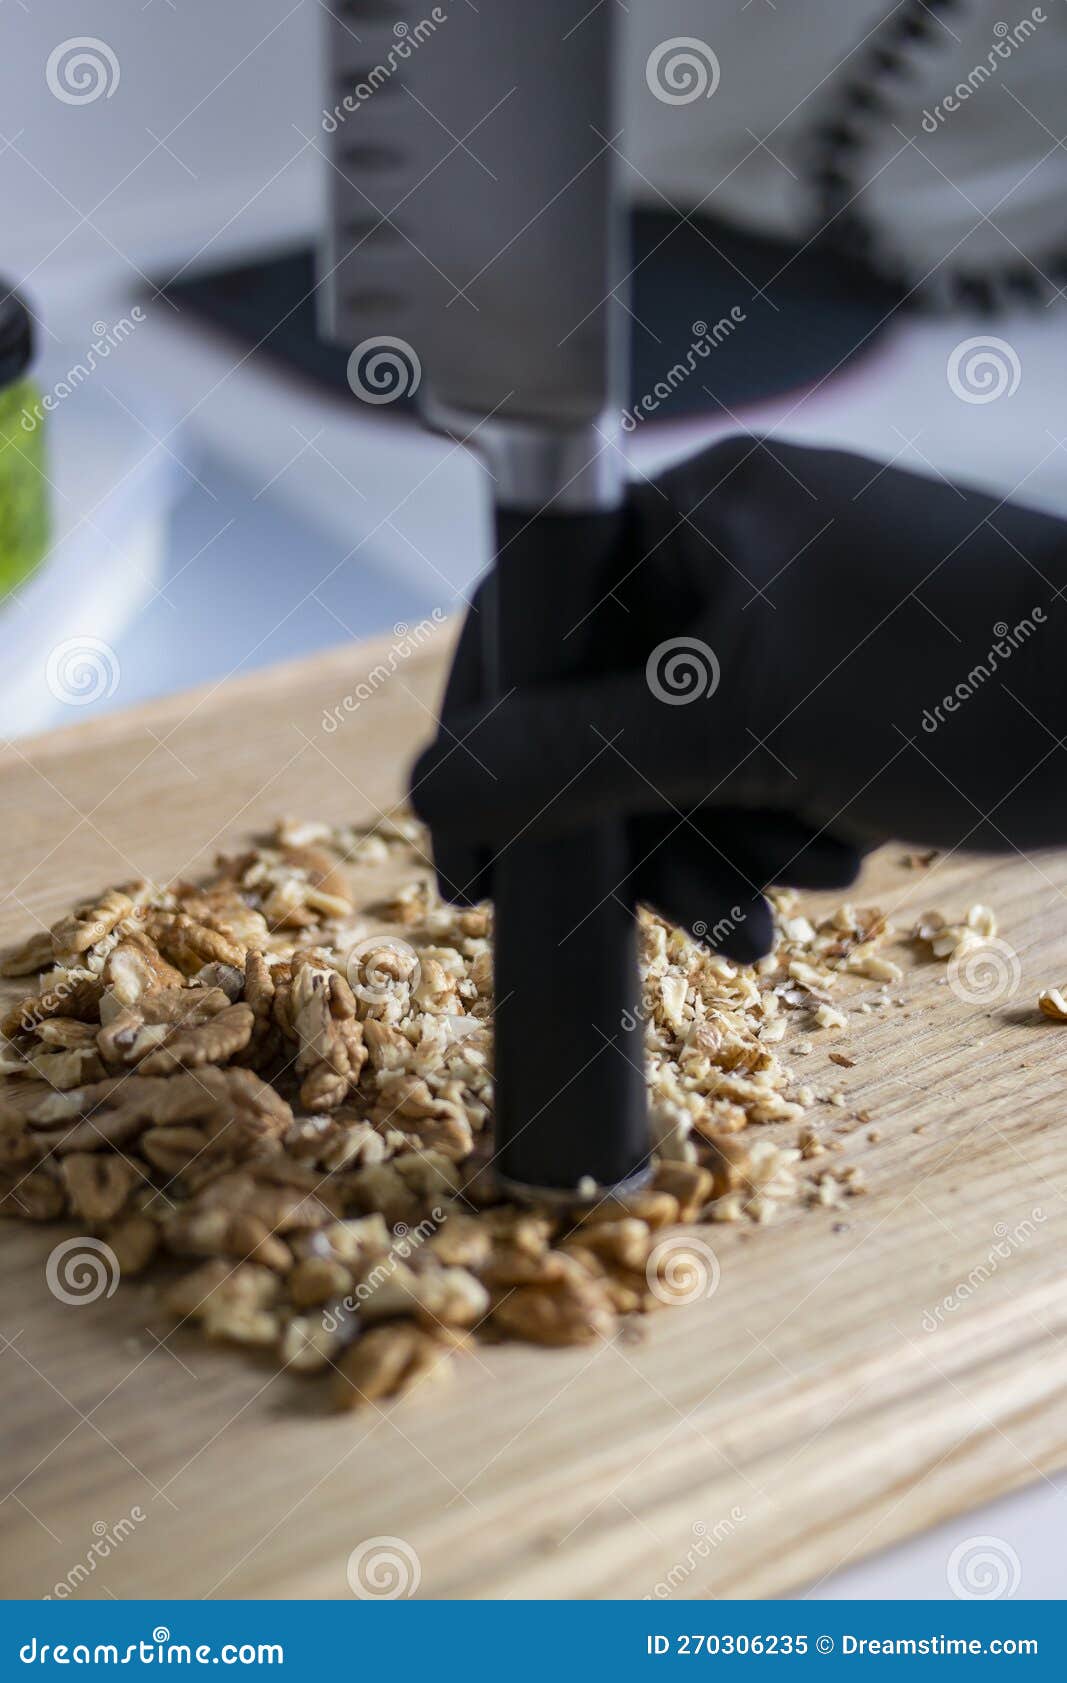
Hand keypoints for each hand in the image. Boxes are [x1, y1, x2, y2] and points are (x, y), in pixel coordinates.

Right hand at [410, 436, 1064, 959]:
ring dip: (717, 850)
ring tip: (788, 893)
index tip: (469, 871)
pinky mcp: (838, 701)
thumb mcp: (749, 725)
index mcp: (697, 514)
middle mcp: (732, 563)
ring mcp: (788, 635)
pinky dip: (777, 842)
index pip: (529, 614)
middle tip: (656, 918)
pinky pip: (752, 785)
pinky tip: (839, 859)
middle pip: (602, 713)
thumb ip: (578, 757)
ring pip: (678, 767)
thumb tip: (426, 790)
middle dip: (638, 829)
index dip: (482, 742)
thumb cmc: (967, 680)